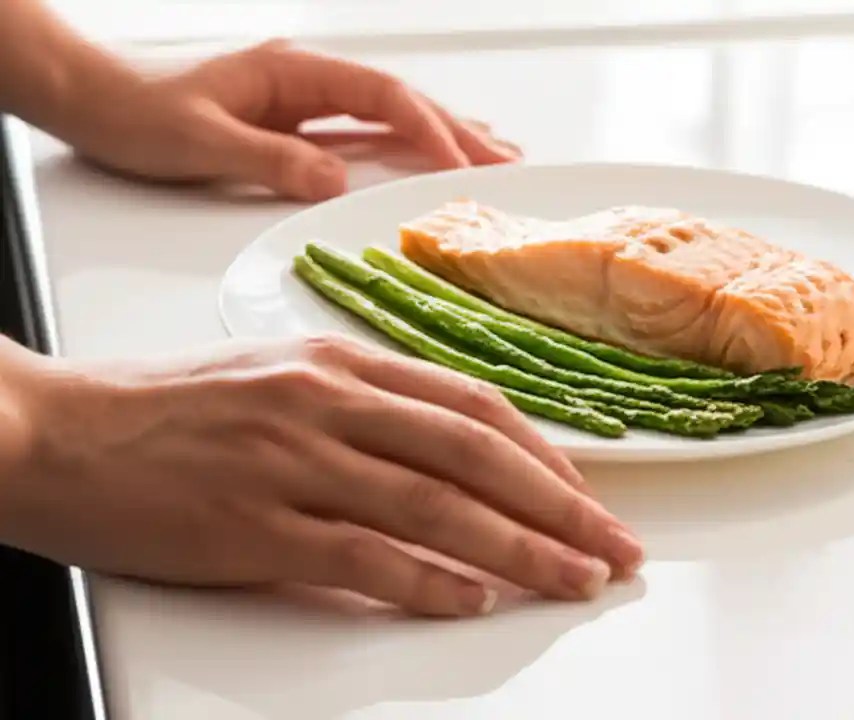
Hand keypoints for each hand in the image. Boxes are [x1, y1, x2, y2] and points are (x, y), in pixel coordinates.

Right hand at [0, 336, 642, 616]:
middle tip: (616, 546)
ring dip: (520, 547)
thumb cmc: (164, 410)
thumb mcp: (277, 380)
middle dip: (562, 504)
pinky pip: (362, 554)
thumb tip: (446, 456)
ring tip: (575, 579)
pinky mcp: (253, 524)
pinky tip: (476, 598)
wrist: (55, 431)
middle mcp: (328, 403)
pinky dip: (429, 579)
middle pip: (476, 453)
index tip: (588, 495)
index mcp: (338, 364)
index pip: (472, 405)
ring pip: (437, 503)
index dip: (545, 453)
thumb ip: (362, 407)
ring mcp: (293, 462)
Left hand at [63, 40, 519, 199]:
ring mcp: (303, 103)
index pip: (381, 98)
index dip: (427, 131)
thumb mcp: (199, 141)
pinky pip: (364, 137)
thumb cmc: (133, 111)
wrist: (88, 97)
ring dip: (442, 136)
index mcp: (292, 72)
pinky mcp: (294, 127)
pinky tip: (428, 161)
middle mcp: (306, 81)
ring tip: (494, 156)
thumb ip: (270, 160)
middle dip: (457, 130)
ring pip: (390, 117)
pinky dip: (405, 149)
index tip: (462, 167)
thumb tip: (336, 182)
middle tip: (510, 162)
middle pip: (400, 102)